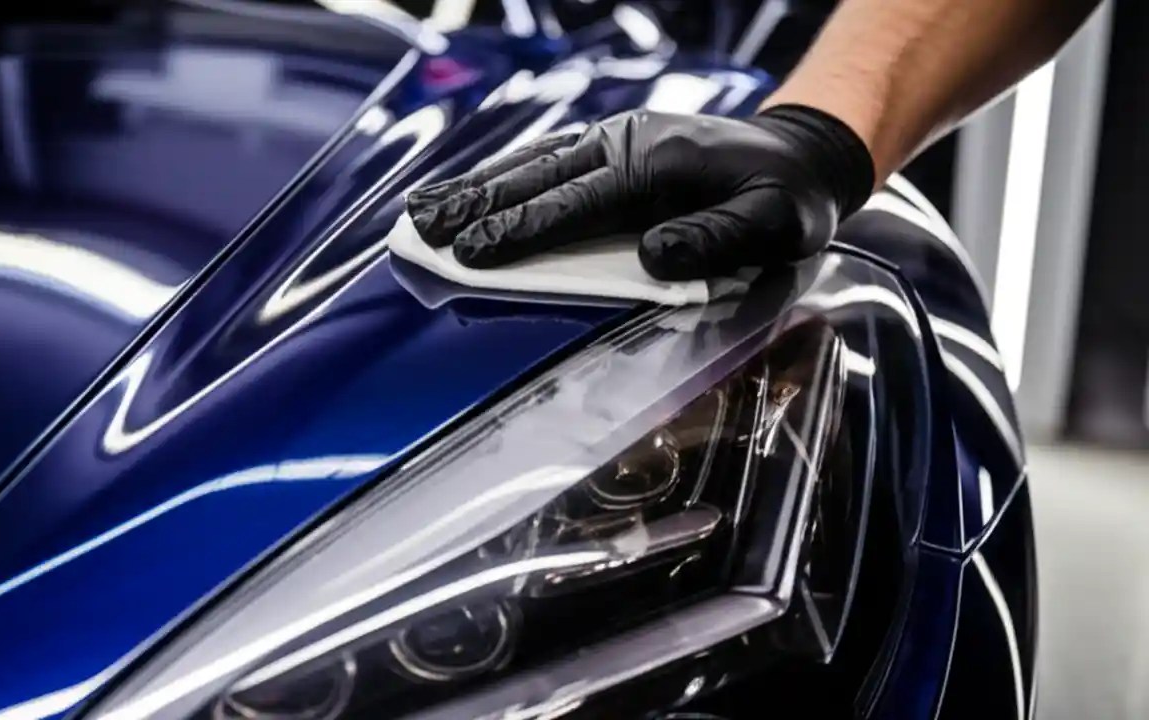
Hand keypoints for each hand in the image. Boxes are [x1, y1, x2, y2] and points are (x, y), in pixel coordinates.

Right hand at [406, 105, 873, 279]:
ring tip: (425, 209)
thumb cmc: (784, 199)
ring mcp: (617, 140)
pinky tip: (473, 188)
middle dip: (476, 207)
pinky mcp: (613, 146)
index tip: (470, 250)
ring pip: (534, 165)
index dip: (519, 230)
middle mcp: (627, 144)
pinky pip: (549, 160)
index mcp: (657, 167)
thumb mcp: (771, 225)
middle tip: (422, 230)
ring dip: (478, 188)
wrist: (799, 155)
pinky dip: (505, 175)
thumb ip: (713, 242)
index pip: (574, 205)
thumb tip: (654, 257)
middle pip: (537, 179)